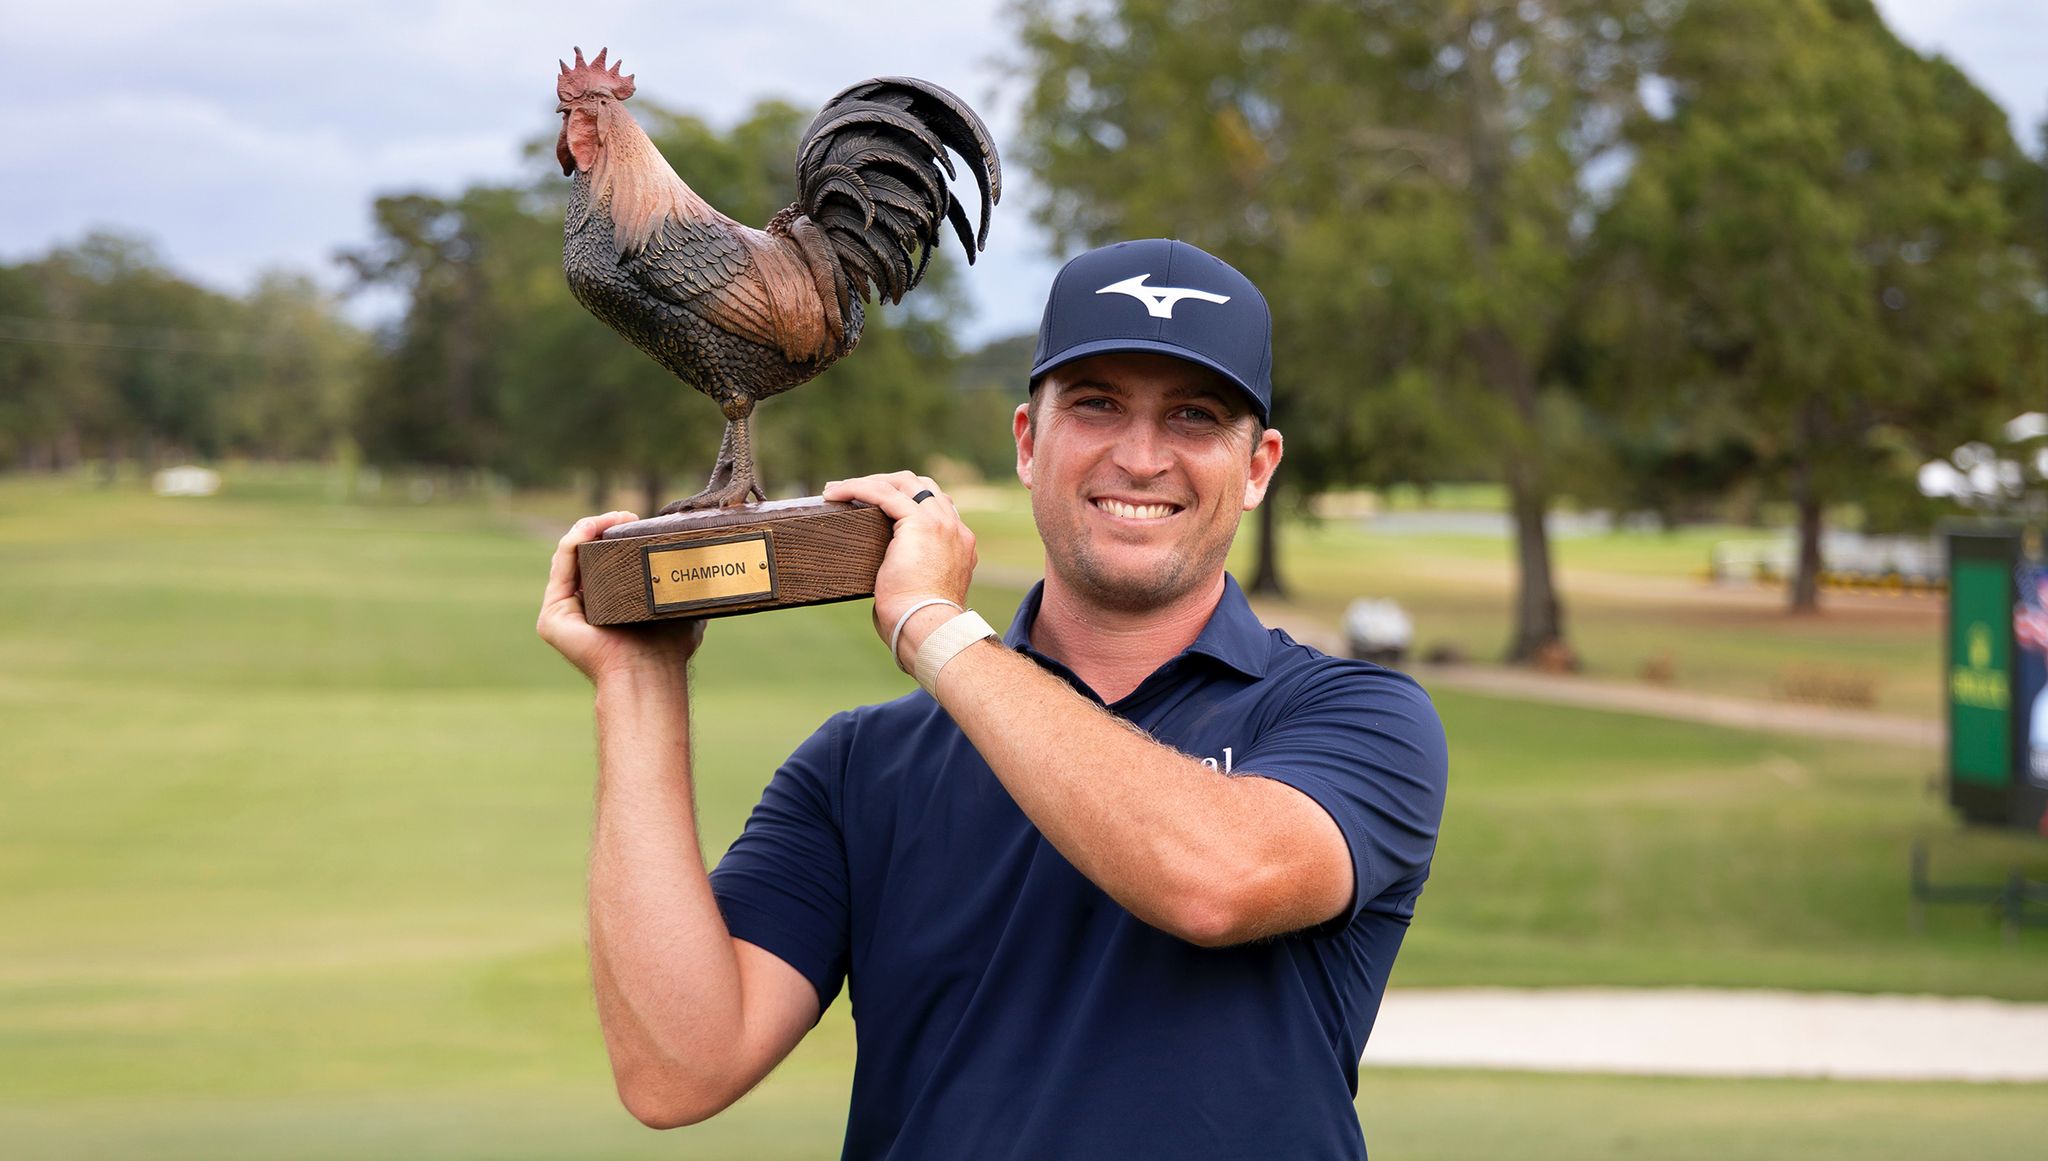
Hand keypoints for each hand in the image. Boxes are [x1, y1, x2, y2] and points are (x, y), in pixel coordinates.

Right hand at [537, 511, 705, 683]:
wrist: (651, 672)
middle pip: (586, 555)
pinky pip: (562, 565)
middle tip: (628, 515)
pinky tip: (592, 526)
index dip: (616, 535)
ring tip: (616, 517)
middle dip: (604, 527)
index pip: (604, 562)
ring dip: (590, 528)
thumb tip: (705, 567)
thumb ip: (682, 588)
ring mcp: (564, 612)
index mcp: (607, 606)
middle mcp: (582, 608)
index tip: (638, 520)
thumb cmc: (670, 647)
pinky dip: (575, 539)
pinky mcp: (552, 616)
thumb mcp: (679, 607)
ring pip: (572, 555)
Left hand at [822, 473, 977, 668]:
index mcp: (961, 546)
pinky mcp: (920, 523)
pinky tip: (835, 493)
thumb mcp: (920, 594)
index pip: (937, 508)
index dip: (907, 501)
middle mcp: (956, 530)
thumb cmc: (918, 624)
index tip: (875, 507)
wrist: (927, 628)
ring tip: (838, 490)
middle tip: (853, 493)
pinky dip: (857, 488)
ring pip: (904, 483)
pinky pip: (883, 493)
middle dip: (888, 484)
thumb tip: (887, 584)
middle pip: (923, 487)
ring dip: (870, 482)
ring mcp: (941, 524)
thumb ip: (912, 579)